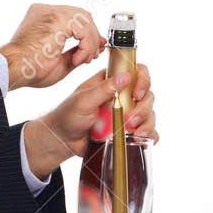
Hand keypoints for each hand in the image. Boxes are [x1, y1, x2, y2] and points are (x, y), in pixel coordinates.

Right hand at [0, 4, 104, 89]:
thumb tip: (93, 49)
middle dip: (92, 36)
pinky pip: (83, 27)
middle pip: (82, 15)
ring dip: (89, 42)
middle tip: (92, 56)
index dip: (88, 33)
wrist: (14, 70)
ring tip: (82, 60)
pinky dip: (85, 45)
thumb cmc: (30, 69)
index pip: (74, 17)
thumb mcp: (60, 61)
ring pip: (85, 19)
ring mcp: (50, 11)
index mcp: (44, 17)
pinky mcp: (56, 18)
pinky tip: (77, 59)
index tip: (93, 51)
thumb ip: (75, 51)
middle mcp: (46, 10)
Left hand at [22, 64, 155, 179]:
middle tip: (131, 120)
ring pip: (149, 114)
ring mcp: (127, 114)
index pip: (136, 72)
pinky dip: (150, 136)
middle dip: (143, 108)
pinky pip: (147, 132)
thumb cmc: (68, 116)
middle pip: (146, 95)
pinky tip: (142, 139)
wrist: (62, 140)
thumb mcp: (83, 100)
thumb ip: (103, 89)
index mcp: (111, 82)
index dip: (143, 80)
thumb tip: (125, 77)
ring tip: (135, 133)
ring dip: (147, 123)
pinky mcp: (128, 131)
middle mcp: (122, 96)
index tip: (137, 95)